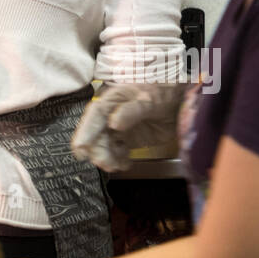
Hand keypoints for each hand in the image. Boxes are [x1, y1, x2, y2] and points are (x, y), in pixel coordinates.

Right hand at [71, 82, 185, 171]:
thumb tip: (113, 123)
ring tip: (118, 165)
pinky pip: (117, 153)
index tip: (80, 149)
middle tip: (106, 164)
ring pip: (105, 147)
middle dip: (99, 151)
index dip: (84, 133)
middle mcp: (110, 115)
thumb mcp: (148, 99)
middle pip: (97, 136)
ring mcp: (118, 129)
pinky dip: (118, 161)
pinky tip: (125, 164)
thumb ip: (131, 110)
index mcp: (111, 100)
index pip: (93, 116)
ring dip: (108, 159)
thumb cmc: (160, 92)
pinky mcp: (127, 140)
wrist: (178, 100)